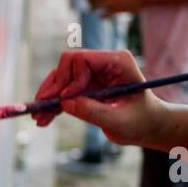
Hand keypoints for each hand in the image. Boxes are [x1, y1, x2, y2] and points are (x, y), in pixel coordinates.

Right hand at [32, 49, 170, 147]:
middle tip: (40, 110)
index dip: (68, 79)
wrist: (148, 127)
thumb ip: (92, 111)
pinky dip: (54, 105)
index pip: (81, 59)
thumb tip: (65, 103)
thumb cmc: (142, 122)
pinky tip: (44, 120)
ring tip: (39, 119)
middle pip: (66, 66)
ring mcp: (93, 75)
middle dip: (53, 88)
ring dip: (49, 98)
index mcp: (117, 62)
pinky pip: (64, 92)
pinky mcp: (87, 88)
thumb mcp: (119, 121)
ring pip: (61, 79)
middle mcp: (103, 63)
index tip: (65, 101)